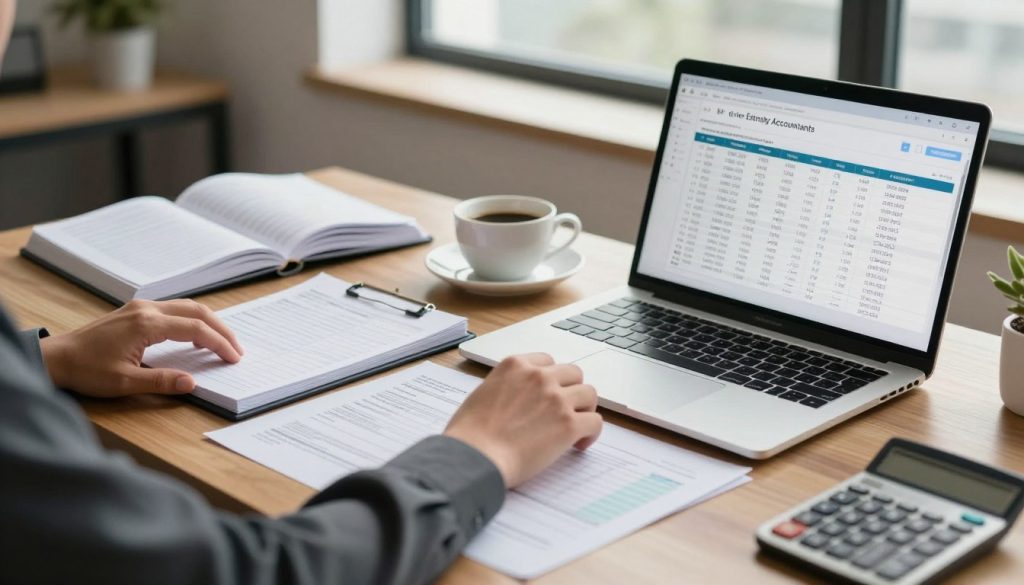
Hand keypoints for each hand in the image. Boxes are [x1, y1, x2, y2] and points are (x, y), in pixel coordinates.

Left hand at [40, 299, 242, 396]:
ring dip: (208, 322)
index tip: (233, 357)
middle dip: (221, 329)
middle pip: (196, 311)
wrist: (56, 358)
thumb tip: (192, 383)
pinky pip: (173, 309)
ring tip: (223, 341)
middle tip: (236, 349)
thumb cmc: (86, 370)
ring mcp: (140, 307)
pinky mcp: (135, 311)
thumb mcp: (125, 383)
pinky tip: (197, 333)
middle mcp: (146, 309)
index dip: (218, 343)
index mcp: (146, 324)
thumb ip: (161, 381)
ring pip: (186, 306)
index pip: (194, 329)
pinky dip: (192, 319)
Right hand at [444, 353, 601, 487]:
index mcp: (515, 365)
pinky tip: (579, 444)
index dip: (551, 379)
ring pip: (589, 394)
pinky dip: (591, 433)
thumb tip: (519, 400)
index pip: (547, 361)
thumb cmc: (470, 434)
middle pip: (573, 373)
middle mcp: (538, 376)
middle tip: (566, 409)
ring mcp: (556, 399)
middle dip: (571, 391)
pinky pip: (595, 421)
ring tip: (575, 427)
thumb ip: (506, 387)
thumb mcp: (482, 393)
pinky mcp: (568, 424)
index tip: (550, 393)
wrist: (474, 457)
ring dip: (584, 409)